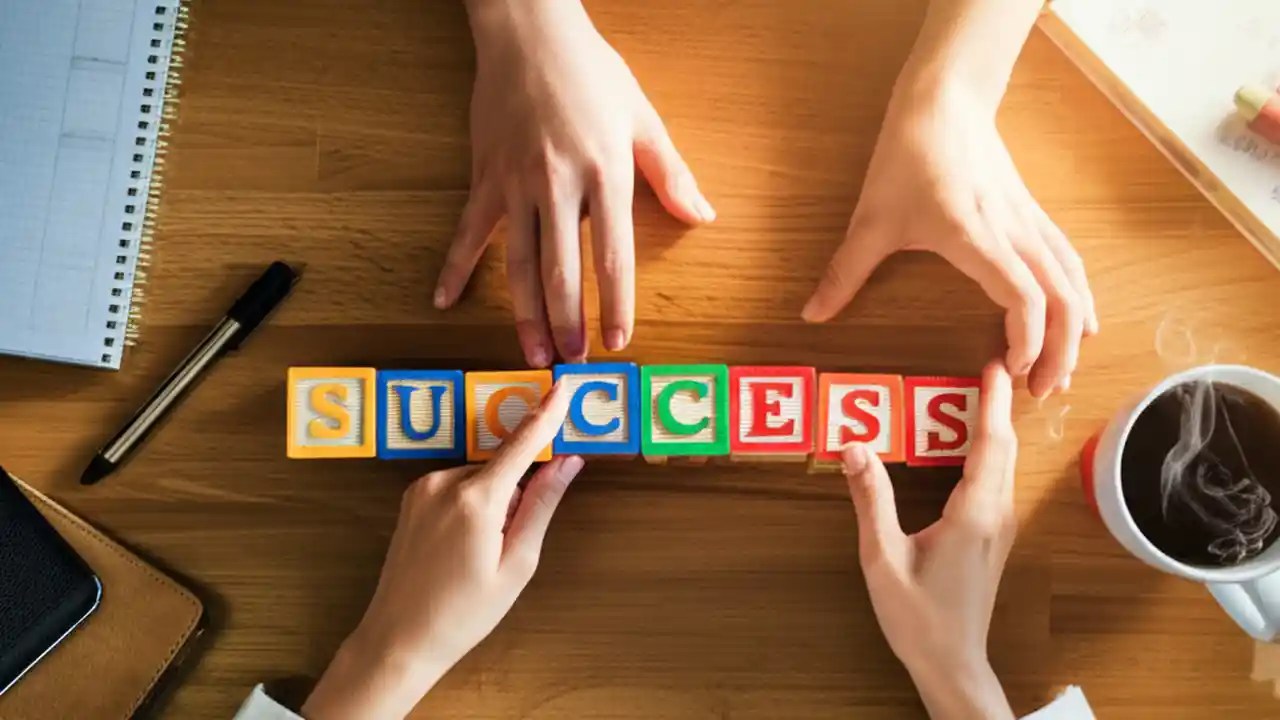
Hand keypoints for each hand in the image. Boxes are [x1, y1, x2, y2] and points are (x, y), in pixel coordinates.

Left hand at [302, 384, 582, 719]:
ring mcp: (422, 488)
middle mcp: (444, 482)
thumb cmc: (464, 613)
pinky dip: (472, 507)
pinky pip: (458, 487)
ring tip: (479, 555)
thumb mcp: (517, 564)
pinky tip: (462, 548)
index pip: (522, 443)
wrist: (399, 639)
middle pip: (503, 468)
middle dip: (517, 495)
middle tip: (505, 548)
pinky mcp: (412, 497)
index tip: (564, 385)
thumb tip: (567, 461)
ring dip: (493, 503)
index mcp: (476, 500)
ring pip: (481, 479)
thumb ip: (542, 505)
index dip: (547, 414)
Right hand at [436, 0, 715, 365]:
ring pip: (518, 262)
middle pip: (562, 270)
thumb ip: (671, 175)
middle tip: (573, 363)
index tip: (620, 341)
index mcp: (604, 172)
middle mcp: (557, 183)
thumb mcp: (643, 119)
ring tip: (533, 353)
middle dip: (568, 322)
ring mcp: (515, 183)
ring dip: (525, 313)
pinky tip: (444, 300)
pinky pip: (467, 231)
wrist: (529, 33)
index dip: (616, 303)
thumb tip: (703, 217)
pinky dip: (454, 267)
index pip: (613, 254)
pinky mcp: (484, 177)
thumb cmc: (592, 74)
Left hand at [803, 80, 1096, 398]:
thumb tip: (811, 316)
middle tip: (1044, 391)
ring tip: (1066, 368)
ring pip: (1071, 278)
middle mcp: (1011, 230)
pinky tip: (1080, 320)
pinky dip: (1077, 295)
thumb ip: (843, 272)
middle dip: (1060, 349)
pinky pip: (1067, 260)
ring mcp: (1028, 220)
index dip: (1027, 339)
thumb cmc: (908, 156)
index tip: (1012, 371)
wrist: (945, 100)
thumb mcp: (870, 218)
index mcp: (974, 235)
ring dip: (1076, 326)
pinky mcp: (1033, 213)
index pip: (1022, 296)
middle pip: (1060, 297)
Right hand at [842, 361, 1016, 719]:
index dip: (992, 403)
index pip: (989, 445)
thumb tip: (853, 448)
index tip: (993, 366)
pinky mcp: (993, 537)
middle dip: (997, 405)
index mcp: (973, 515)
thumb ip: (870, 500)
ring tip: (981, 395)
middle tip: (988, 367)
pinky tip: (971, 444)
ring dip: (995, 428)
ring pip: (1004, 464)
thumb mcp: (882, 558)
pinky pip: (997, 481)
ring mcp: (999, 528)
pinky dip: (989, 452)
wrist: (952, 663)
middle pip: (1003, 448)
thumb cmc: (916, 617)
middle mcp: (995, 516)